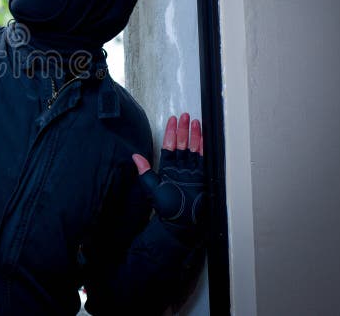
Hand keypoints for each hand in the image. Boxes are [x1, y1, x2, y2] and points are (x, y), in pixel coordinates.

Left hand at [132, 113, 205, 232]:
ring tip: (195, 122)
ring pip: (193, 149)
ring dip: (194, 135)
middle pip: (182, 144)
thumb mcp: (151, 188)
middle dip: (183, 129)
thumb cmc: (166, 208)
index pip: (169, 145)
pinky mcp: (201, 177)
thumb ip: (145, 172)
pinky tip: (204, 137)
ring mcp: (191, 172)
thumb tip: (135, 157)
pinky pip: (203, 159)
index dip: (170, 132)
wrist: (180, 223)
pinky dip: (203, 148)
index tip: (172, 120)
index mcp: (167, 168)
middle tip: (185, 116)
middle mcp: (179, 168)